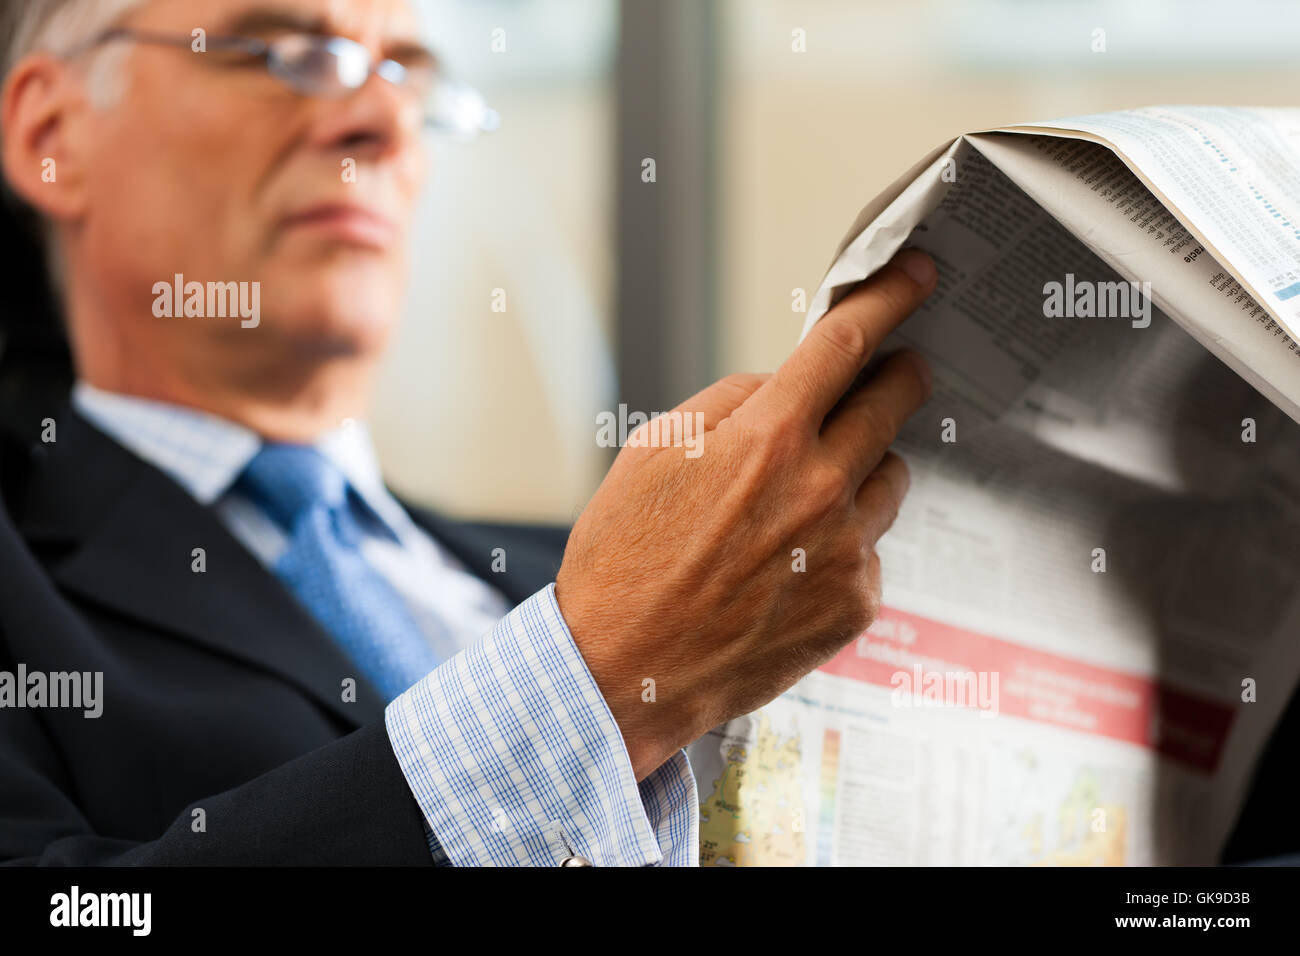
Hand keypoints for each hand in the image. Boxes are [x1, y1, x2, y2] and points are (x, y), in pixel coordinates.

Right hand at [555, 249, 937, 779]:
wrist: (623, 670)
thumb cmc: (626, 557)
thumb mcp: (654, 450)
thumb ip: (732, 401)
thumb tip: (786, 383)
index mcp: (767, 438)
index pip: (848, 344)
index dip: (890, 298)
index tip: (918, 277)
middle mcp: (820, 489)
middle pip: (893, 402)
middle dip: (901, 374)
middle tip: (899, 370)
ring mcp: (846, 551)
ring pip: (890, 476)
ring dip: (865, 469)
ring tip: (804, 501)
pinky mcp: (856, 604)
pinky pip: (873, 546)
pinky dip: (846, 541)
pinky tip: (792, 566)